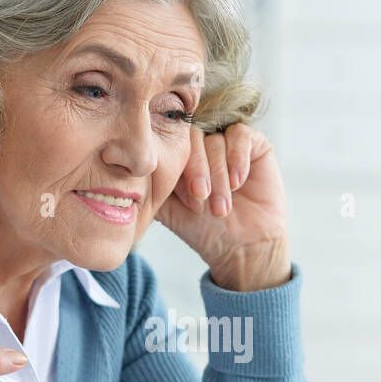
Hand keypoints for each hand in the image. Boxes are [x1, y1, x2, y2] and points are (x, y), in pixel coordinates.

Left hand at [155, 122, 291, 291]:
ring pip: (216, 141)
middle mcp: (201, 144)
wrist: (243, 246)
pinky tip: (238, 183)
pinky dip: (237, 159)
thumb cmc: (204, 230)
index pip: (171, 146)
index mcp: (178, 156)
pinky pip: (240, 135)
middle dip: (197, 170)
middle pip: (192, 138)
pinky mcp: (253, 143)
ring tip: (222, 207)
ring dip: (219, 176)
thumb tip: (128, 169)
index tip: (189, 203)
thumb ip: (150, 185)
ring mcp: (226, 141)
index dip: (178, 170)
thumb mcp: (168, 209)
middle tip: (202, 197)